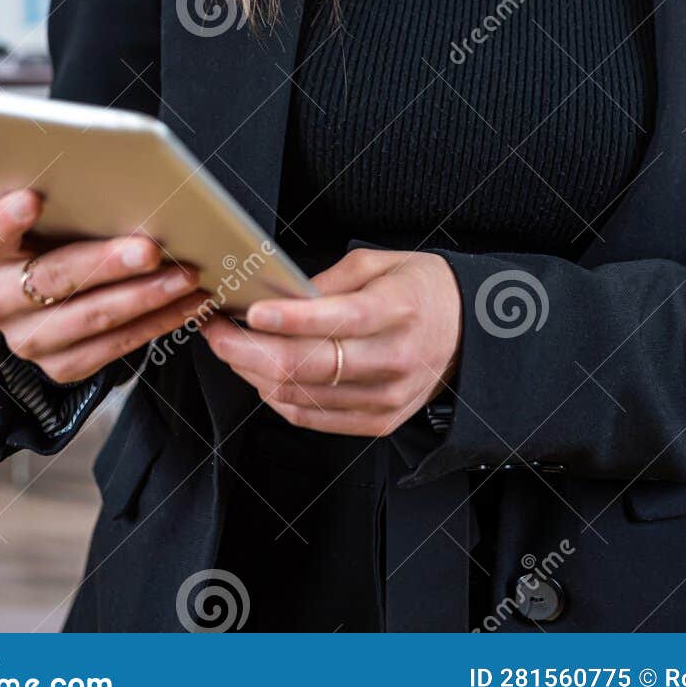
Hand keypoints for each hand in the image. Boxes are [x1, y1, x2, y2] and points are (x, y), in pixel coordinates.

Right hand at [0, 186, 211, 383]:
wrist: (41, 300)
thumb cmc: (53, 239)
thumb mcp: (46, 218)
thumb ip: (64, 202)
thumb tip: (120, 176)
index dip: (9, 218)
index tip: (33, 199)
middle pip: (54, 278)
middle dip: (108, 263)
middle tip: (152, 249)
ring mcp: (28, 339)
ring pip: (93, 317)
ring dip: (147, 296)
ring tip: (187, 276)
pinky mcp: (60, 367)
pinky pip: (115, 347)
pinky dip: (158, 323)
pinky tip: (188, 304)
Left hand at [197, 247, 462, 435]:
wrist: (469, 334)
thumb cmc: (421, 290)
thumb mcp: (380, 263)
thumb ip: (328, 282)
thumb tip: (275, 296)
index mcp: (396, 310)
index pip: (336, 320)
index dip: (288, 319)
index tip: (250, 312)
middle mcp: (391, 360)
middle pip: (306, 367)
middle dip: (247, 352)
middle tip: (216, 332)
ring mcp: (384, 398)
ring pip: (300, 397)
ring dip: (254, 374)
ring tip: (233, 348)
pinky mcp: (378, 422)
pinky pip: (311, 418)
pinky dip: (277, 397)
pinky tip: (261, 374)